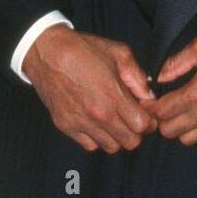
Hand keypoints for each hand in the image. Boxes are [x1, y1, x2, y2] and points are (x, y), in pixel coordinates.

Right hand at [22, 24, 156, 152]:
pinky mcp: (65, 126)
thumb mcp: (120, 54)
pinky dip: (97, 139)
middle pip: (130, 142)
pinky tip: (98, 124)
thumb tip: (149, 96)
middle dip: (137, 132)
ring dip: (118, 137)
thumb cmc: (83, 50)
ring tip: (115, 121)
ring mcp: (81, 122)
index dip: (149, 122)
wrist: (47, 52)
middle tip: (133, 119)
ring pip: (111, 147)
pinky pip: (89, 145)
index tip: (146, 115)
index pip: (143, 126)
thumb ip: (138, 78)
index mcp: (114, 96)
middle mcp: (98, 114)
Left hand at [151, 33, 196, 144]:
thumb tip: (160, 76)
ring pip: (187, 140)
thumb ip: (177, 62)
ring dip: (182, 128)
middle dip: (164, 119)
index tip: (151, 100)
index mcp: (195, 94)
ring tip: (186, 112)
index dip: (150, 106)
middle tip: (168, 106)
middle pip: (169, 132)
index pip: (160, 112)